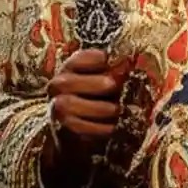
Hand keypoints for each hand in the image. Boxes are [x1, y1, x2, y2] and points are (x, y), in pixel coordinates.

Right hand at [41, 50, 126, 187]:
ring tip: (116, 109)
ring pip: (67, 105)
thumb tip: (131, 65)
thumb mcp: (110, 80)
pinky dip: (96, 128)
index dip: (91, 59)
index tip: (106, 59)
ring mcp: (57, 107)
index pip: (76, 60)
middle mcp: (59, 86)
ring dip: (95, 107)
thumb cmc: (104, 95)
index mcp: (72, 68)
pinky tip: (112, 127)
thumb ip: (117, 72)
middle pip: (66, 82)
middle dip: (92, 83)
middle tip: (113, 85)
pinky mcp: (62, 128)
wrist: (88, 125)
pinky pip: (75, 127)